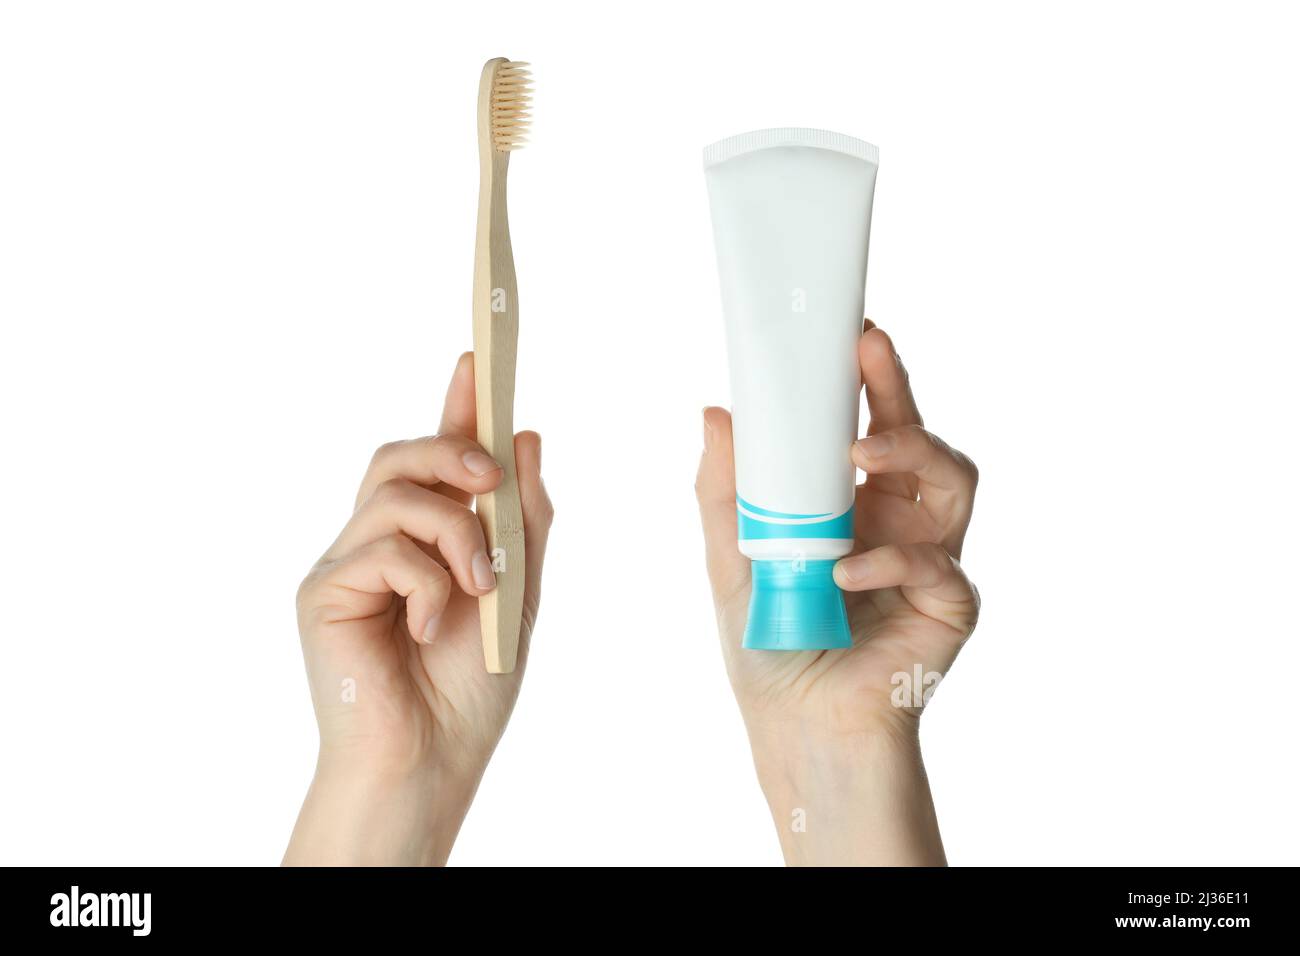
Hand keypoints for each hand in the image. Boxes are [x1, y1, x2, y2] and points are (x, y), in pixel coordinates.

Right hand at [285, 352, 552, 864]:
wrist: (431, 760)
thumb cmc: (469, 688)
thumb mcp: (517, 596)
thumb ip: (521, 522)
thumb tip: (528, 438)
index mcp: (427, 541)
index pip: (436, 459)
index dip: (455, 407)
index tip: (475, 358)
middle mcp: (379, 543)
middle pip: (398, 457)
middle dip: (452, 450)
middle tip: (492, 478)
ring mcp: (347, 565)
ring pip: (393, 495)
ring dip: (454, 532)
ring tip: (481, 587)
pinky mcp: (322, 592)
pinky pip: (381, 549)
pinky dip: (426, 582)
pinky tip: (428, 627)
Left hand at [696, 321, 977, 864]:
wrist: (797, 728)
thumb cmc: (771, 645)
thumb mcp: (732, 559)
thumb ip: (726, 492)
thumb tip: (715, 412)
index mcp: (856, 505)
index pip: (871, 427)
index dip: (870, 380)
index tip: (852, 334)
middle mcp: (901, 522)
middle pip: (921, 438)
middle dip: (898, 389)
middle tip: (868, 352)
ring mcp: (930, 562)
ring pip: (955, 482)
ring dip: (910, 454)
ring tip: (860, 454)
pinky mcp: (949, 608)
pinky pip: (939, 566)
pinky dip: (890, 561)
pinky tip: (845, 573)